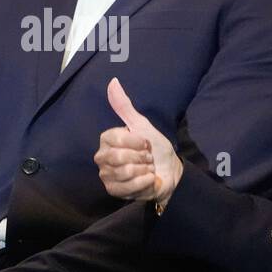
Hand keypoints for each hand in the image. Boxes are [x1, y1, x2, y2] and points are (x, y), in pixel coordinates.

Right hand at [95, 78, 182, 204]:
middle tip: (147, 158)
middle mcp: (102, 157)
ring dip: (144, 171)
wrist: (169, 172)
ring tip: (147, 169)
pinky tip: (148, 180)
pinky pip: (128, 187)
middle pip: (119, 157)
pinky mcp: (113, 190)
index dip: (136, 141)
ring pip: (124, 172)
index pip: (117, 138)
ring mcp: (106, 175)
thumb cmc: (156, 148)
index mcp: (107, 139)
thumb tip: (112, 81)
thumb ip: (124, 106)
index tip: (146, 143)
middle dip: (141, 158)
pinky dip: (144, 183)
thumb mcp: (143, 125)